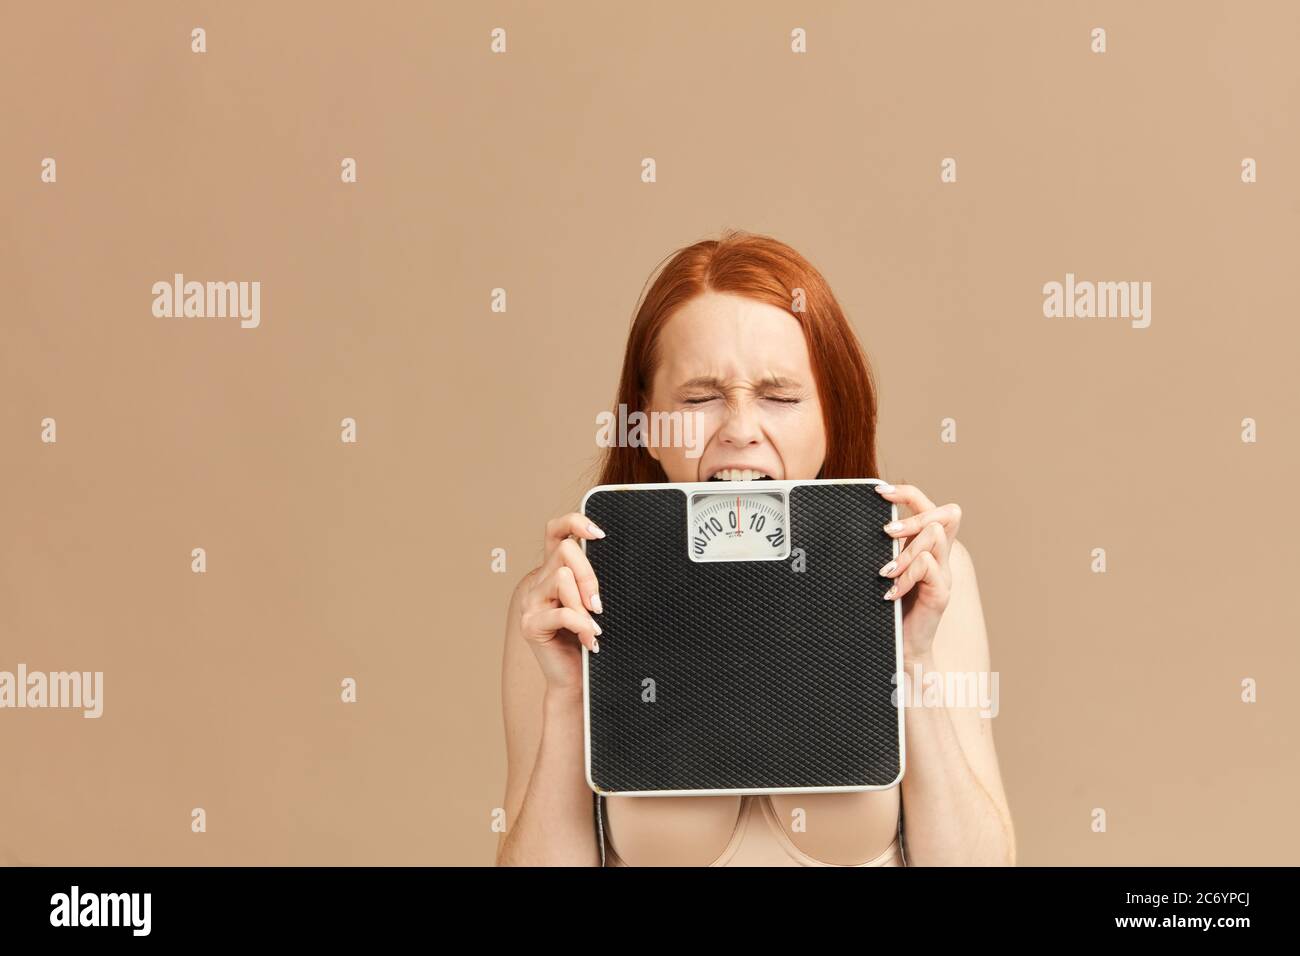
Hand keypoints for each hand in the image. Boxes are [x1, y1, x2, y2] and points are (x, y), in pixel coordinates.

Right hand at [517, 512, 605, 694]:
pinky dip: (582, 624)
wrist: (575, 679)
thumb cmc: (588, 639)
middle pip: (566, 552)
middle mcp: (538, 581)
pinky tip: (590, 638)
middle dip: (589, 575)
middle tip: (599, 604)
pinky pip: (561, 612)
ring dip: (584, 603)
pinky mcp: (531, 624)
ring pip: (562, 578)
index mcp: (553, 570)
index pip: (555, 530)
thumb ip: (593, 580)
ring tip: (594, 626)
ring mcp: (531, 602)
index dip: (575, 522)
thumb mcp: (593, 602)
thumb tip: (614, 556)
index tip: (599, 534)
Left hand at [874, 482, 960, 660]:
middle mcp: (940, 558)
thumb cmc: (887, 609)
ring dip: (904, 550)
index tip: (880, 491)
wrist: (900, 649)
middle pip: (946, 514)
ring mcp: (944, 575)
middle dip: (912, 517)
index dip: (908, 493)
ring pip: (934, 537)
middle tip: (885, 533)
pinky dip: (905, 576)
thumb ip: (880, 550)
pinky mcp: (941, 594)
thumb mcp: (884, 572)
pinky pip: (927, 567)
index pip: (931, 506)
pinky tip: (889, 592)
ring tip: (884, 571)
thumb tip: (852, 523)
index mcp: (927, 548)